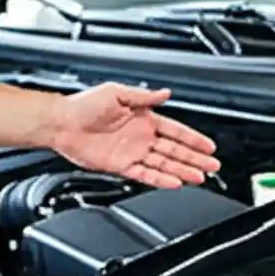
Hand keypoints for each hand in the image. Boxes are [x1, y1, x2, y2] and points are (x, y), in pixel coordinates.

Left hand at [46, 82, 220, 188]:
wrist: (62, 123)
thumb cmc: (83, 104)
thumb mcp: (116, 93)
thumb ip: (143, 96)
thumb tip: (165, 93)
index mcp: (142, 117)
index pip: (175, 130)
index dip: (192, 138)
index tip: (209, 146)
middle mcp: (139, 136)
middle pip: (174, 149)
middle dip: (194, 158)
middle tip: (212, 165)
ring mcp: (131, 152)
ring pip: (163, 163)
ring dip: (182, 170)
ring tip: (200, 176)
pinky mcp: (121, 165)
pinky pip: (145, 174)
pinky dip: (160, 179)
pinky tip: (174, 182)